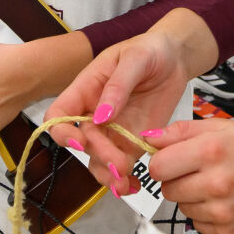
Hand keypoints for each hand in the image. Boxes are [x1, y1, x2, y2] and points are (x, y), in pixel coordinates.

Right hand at [44, 17, 209, 187]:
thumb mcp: (135, 57)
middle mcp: (94, 114)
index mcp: (86, 89)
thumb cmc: (149, 49)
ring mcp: (112, 131)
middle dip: (99, 155)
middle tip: (121, 162)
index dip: (61, 131)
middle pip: (82, 143)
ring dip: (108, 174)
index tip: (80, 141)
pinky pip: (122, 166)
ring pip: (98, 160)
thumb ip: (118, 85)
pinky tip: (135, 185)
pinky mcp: (131, 142)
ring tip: (126, 182)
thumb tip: (101, 115)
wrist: (175, 59)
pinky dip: (125, 180)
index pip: (58, 115)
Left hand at [145, 121, 233, 233]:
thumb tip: (148, 138)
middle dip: (177, 179)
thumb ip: (181, 131)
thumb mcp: (223, 127)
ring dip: (192, 197)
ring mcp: (224, 213)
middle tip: (199, 170)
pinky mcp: (230, 233)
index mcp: (213, 151)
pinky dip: (206, 215)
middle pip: (167, 190)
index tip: (172, 159)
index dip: (161, 161)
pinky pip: (198, 225)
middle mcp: (218, 184)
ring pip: (182, 208)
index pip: (158, 167)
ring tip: (218, 184)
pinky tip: (226, 201)